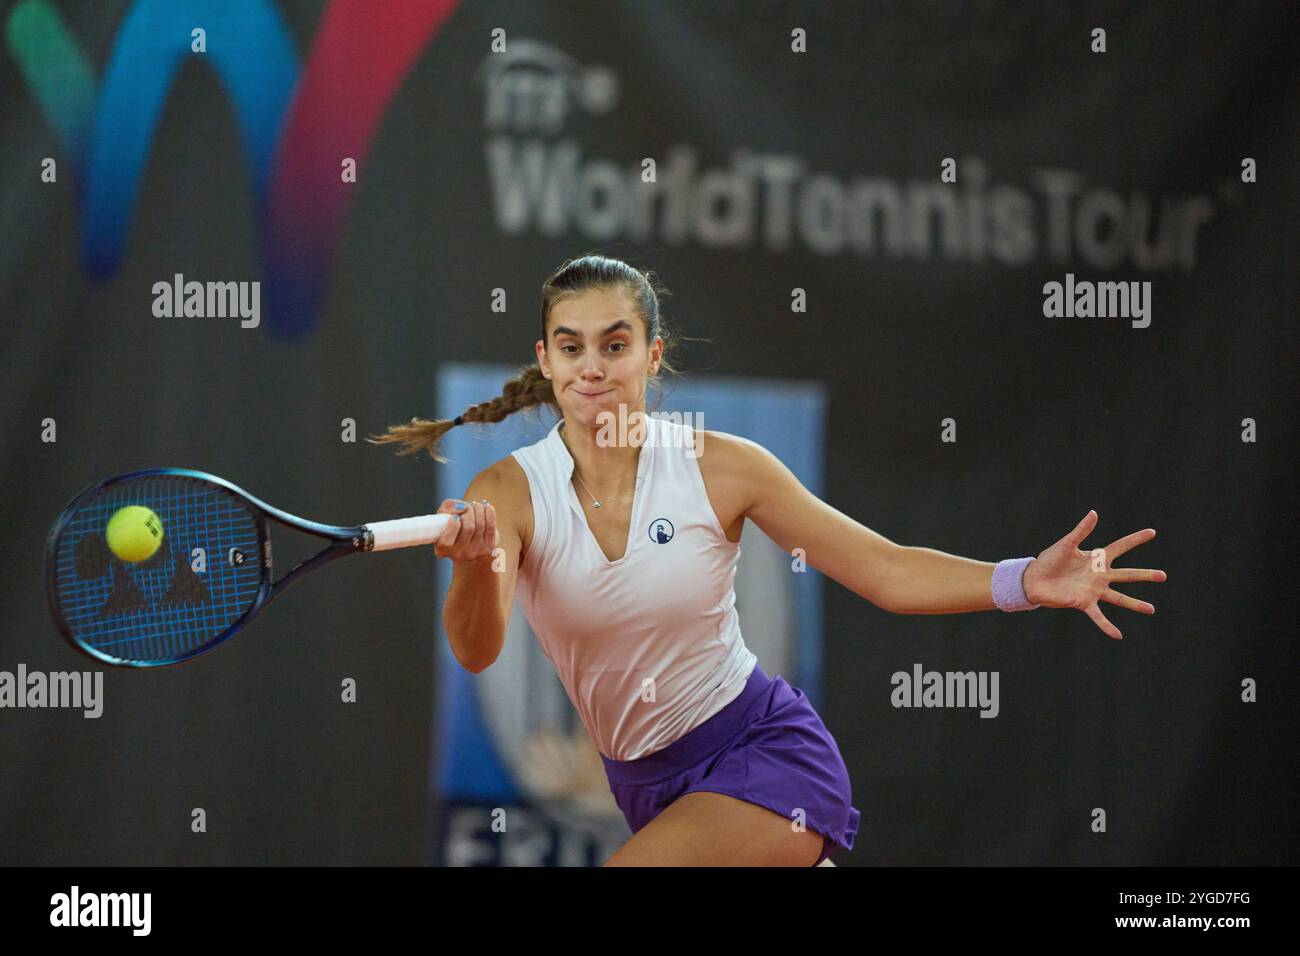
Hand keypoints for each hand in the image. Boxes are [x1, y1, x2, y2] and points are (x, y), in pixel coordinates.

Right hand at [433, 498, 498, 561]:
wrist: (470, 537)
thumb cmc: (453, 522)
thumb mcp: (443, 514)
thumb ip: (448, 507)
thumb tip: (462, 507)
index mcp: (442, 550)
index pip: (446, 542)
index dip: (452, 527)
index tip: (456, 516)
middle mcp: (459, 555)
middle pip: (468, 529)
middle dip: (469, 511)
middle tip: (467, 506)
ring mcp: (475, 552)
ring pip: (480, 525)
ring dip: (478, 510)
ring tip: (474, 506)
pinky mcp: (488, 547)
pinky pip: (491, 526)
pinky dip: (489, 512)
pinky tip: (485, 507)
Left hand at [1022, 510, 1166, 639]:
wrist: (1033, 579)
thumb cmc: (1049, 560)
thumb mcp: (1066, 544)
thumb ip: (1081, 531)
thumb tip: (1094, 512)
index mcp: (1096, 559)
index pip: (1120, 547)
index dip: (1135, 539)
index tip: (1152, 532)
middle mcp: (1099, 575)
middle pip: (1127, 574)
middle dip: (1145, 575)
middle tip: (1163, 576)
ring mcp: (1094, 590)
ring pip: (1119, 598)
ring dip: (1135, 604)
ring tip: (1152, 609)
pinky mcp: (1083, 602)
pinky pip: (1098, 616)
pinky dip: (1107, 626)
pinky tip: (1118, 635)